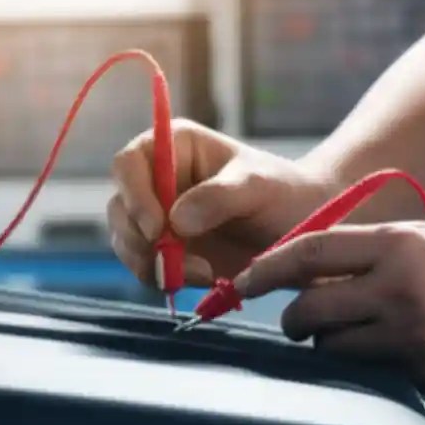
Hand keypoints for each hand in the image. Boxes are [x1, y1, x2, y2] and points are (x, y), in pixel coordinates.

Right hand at [106, 119, 336, 287]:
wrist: (303, 231)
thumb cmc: (284, 194)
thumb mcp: (258, 187)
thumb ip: (219, 197)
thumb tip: (176, 220)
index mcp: (174, 146)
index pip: (129, 162)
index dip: (134, 195)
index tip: (158, 229)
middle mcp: (157, 178)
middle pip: (120, 207)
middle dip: (140, 239)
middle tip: (174, 264)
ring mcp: (158, 216)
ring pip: (126, 241)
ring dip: (152, 264)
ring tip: (202, 274)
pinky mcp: (165, 249)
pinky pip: (145, 267)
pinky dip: (166, 279)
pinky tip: (205, 278)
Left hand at [237, 222, 424, 394]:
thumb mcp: (415, 239)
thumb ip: (358, 250)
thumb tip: (291, 269)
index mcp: (396, 246)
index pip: (309, 253)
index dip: (267, 268)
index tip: (245, 281)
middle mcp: (401, 290)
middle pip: (309, 311)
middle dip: (294, 320)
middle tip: (300, 320)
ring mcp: (414, 336)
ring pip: (332, 349)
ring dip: (329, 345)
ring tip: (355, 333)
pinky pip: (370, 374)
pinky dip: (368, 365)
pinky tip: (394, 350)